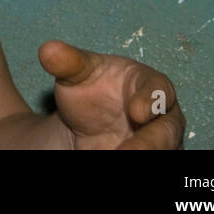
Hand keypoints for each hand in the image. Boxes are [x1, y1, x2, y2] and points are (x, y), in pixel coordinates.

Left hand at [39, 40, 184, 148]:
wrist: (89, 118)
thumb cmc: (92, 87)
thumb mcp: (77, 73)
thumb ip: (67, 62)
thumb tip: (47, 50)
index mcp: (151, 86)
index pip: (159, 91)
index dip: (151, 101)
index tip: (136, 112)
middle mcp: (162, 118)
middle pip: (165, 133)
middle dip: (149, 144)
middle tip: (127, 152)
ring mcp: (158, 144)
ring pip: (161, 153)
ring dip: (141, 156)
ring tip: (114, 155)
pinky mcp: (149, 157)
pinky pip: (149, 163)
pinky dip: (128, 162)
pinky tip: (100, 155)